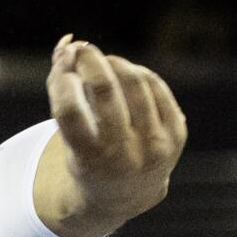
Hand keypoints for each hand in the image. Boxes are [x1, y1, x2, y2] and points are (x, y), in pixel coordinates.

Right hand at [38, 35, 188, 236]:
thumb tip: (65, 42)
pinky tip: (126, 74)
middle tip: (81, 49)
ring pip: (134, 82)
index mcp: (89, 160)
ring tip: (103, 61)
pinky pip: (156, 88)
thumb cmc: (86, 155)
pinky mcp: (176, 136)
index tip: (62, 62)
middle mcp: (123, 155)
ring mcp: (153, 146)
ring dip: (114, 62)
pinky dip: (138, 73)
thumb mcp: (67, 135)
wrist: (124, 195)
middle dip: (89, 60)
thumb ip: (60, 88)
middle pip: (104, 90)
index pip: (69, 110)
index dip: (62, 78)